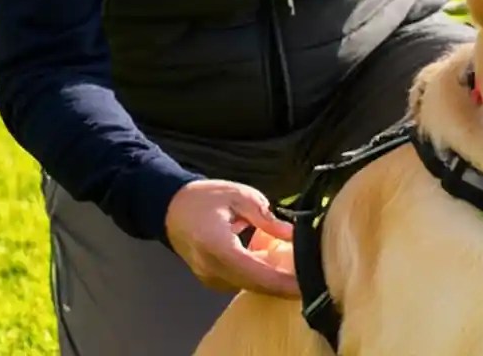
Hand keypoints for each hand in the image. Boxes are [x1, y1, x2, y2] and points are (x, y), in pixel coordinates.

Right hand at [164, 179, 299, 297]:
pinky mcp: (212, 281)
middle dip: (285, 283)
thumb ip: (266, 217)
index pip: (258, 274)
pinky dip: (260, 273)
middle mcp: (213, 269)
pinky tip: (271, 256)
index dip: (285, 282)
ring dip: (273, 277)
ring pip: (251, 286)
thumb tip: (294, 234)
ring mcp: (211, 278)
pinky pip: (242, 282)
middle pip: (257, 285)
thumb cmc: (203, 198)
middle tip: (311, 272)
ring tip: (292, 260)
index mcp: (218, 247)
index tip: (308, 284)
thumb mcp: (238, 196)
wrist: (170, 208)